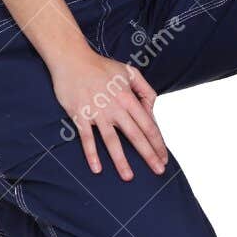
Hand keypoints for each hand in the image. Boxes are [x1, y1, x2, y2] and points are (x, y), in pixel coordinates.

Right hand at [50, 46, 167, 180]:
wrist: (72, 59)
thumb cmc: (102, 66)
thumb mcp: (129, 71)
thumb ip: (145, 89)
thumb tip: (151, 110)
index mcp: (128, 97)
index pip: (148, 124)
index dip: (158, 143)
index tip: (164, 157)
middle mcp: (115, 107)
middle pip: (135, 135)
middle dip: (148, 154)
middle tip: (158, 171)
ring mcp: (97, 113)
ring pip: (112, 141)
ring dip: (121, 160)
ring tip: (129, 177)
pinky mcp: (80, 115)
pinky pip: (87, 138)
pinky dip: (91, 154)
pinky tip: (97, 169)